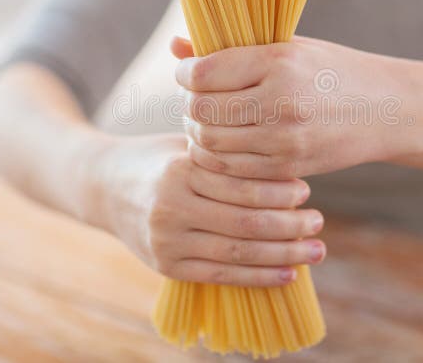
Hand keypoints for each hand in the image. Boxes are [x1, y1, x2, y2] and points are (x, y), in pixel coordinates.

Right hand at [86, 132, 325, 286]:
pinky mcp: (166, 267)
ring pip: (237, 253)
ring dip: (283, 256)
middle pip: (244, 223)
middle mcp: (170, 207)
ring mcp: (166, 241)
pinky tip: (287, 275)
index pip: (241, 186)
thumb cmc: (158, 160)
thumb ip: (227, 158)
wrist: (103, 188)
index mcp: (179, 170)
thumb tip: (289, 169)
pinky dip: (257, 277)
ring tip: (315, 252)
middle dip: (289, 227)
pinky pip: (220, 275)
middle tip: (318, 224)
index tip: (306, 191)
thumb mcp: (187, 146)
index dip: (278, 191)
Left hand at [172, 36, 411, 179]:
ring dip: (197, 132)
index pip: (204, 73)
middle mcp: (281, 101)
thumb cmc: (332, 70)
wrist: (385, 110)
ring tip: (205, 120)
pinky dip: (215, 157)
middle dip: (188, 104)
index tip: (186, 71)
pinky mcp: (288, 166)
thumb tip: (176, 44)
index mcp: (279, 62)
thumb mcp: (288, 47)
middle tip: (193, 97)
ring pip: (211, 142)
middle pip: (202, 110)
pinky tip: (221, 143)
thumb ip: (231, 48)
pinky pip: (231, 168)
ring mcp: (285, 139)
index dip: (184, 73)